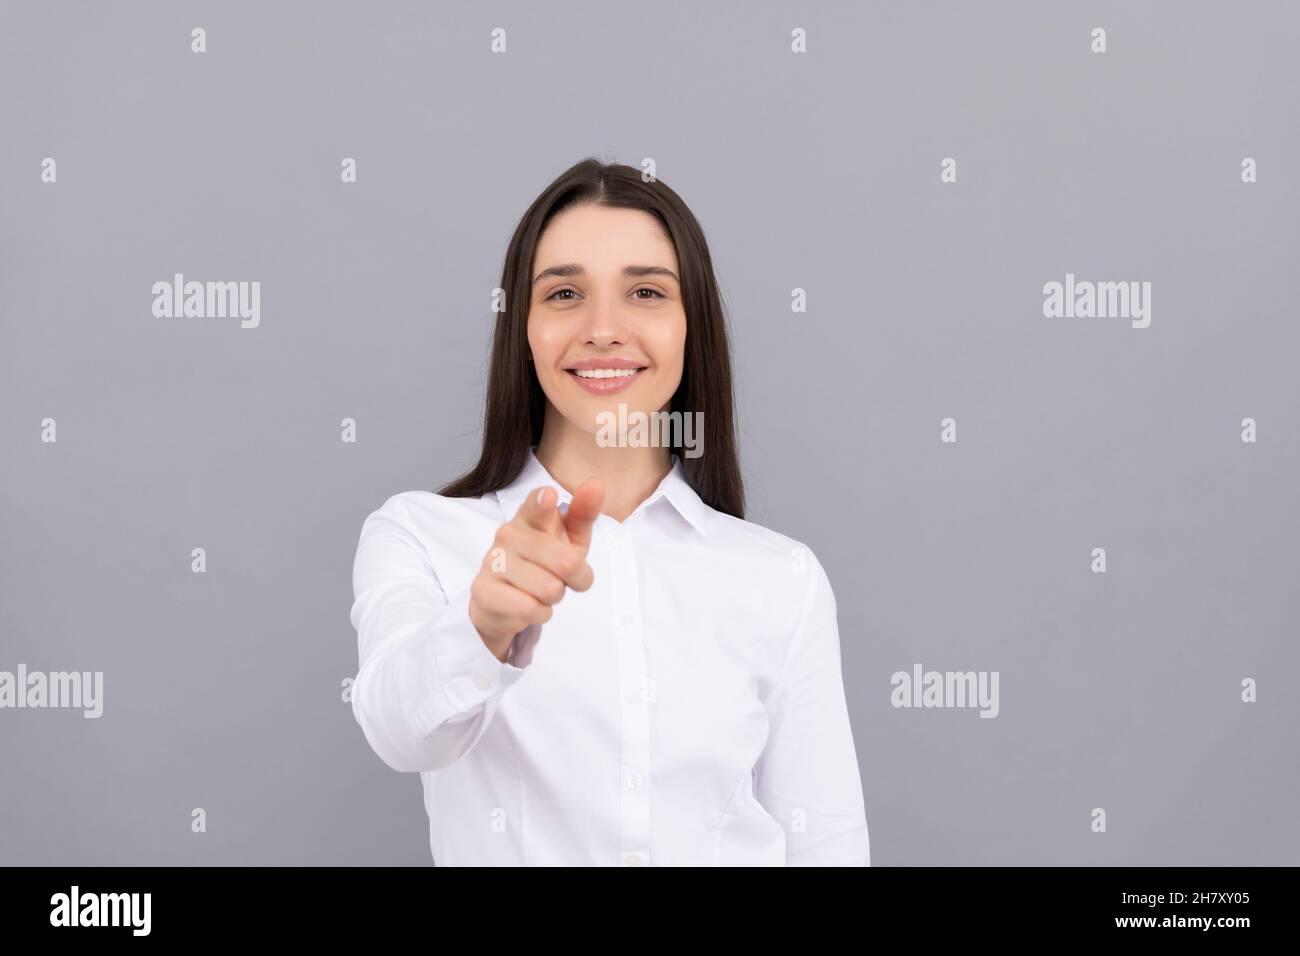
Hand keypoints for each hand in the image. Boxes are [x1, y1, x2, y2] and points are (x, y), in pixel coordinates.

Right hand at [468, 478, 603, 659]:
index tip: (549, 496)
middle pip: (566, 562)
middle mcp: (507, 534)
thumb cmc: (543, 563)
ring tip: (540, 590)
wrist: (504, 602)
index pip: (536, 505)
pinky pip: (531, 609)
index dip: (543, 503)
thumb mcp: (569, 539)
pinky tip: (527, 605)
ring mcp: (492, 562)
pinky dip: (540, 613)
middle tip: (563, 577)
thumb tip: (595, 484)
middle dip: (576, 578)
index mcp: (529, 516)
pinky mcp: (484, 591)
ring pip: (550, 589)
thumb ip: (583, 513)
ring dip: (555, 597)